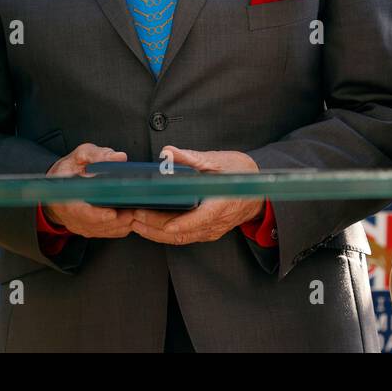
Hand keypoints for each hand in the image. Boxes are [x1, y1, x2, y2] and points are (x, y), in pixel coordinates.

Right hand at [41, 143, 134, 238]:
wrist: (57, 187)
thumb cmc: (68, 171)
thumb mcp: (79, 156)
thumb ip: (97, 155)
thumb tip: (118, 157)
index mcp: (68, 200)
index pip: (82, 213)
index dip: (98, 215)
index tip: (113, 213)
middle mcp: (75, 218)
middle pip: (101, 225)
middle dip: (120, 218)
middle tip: (135, 207)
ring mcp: (85, 227)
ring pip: (110, 230)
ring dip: (125, 222)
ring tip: (137, 208)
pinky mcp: (93, 230)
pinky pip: (112, 232)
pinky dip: (124, 225)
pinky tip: (131, 212)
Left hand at [130, 146, 264, 244]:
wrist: (259, 191)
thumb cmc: (240, 173)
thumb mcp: (218, 160)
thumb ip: (191, 158)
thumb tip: (167, 153)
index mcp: (221, 205)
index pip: (198, 219)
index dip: (177, 222)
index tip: (156, 219)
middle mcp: (215, 222)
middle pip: (182, 232)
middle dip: (154, 227)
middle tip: (133, 216)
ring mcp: (210, 230)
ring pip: (180, 238)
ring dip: (155, 232)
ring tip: (134, 222)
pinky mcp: (206, 232)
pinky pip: (183, 237)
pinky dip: (163, 233)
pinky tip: (148, 225)